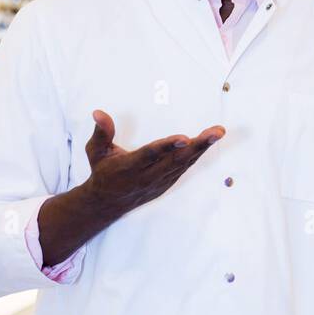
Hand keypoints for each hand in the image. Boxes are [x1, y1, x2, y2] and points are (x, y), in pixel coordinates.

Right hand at [83, 109, 225, 215]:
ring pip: (184, 163)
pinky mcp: (167, 182)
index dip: (167, 147)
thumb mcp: (96, 151)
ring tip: (217, 132)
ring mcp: (160, 181)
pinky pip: (185, 167)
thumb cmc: (103, 171)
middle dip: (198, 145)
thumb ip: (101, 133)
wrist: (108, 202)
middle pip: (176, 160)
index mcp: (129, 167)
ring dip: (202, 147)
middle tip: (215, 132)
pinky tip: (208, 141)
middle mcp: (147, 176)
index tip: (183, 138)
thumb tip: (98, 113)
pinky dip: (197, 154)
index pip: (150, 155)